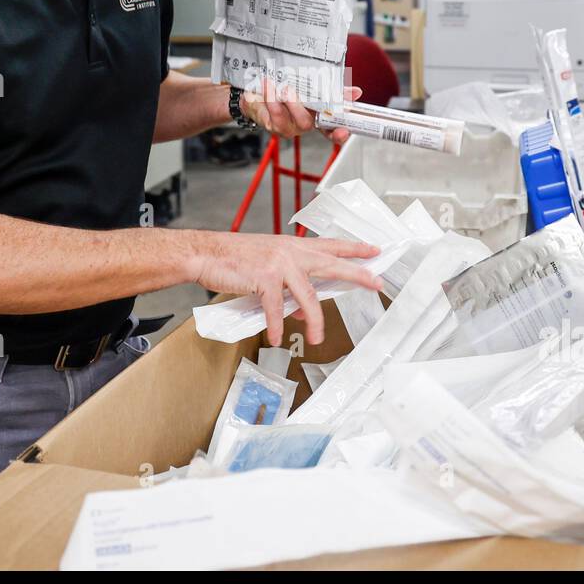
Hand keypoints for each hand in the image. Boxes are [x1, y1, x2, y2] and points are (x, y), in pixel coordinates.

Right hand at [190, 231, 381, 345]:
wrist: (207, 253)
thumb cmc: (235, 259)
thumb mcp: (268, 265)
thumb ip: (289, 283)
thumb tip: (302, 311)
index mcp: (293, 247)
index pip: (331, 245)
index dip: (354, 248)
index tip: (374, 250)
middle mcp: (291, 252)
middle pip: (332, 264)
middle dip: (357, 274)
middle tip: (377, 283)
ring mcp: (279, 264)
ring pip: (308, 295)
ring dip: (315, 320)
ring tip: (318, 338)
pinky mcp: (264, 277)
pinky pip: (277, 308)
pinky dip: (276, 325)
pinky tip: (276, 337)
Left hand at [241, 82, 362, 145]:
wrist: (258, 92)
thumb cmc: (287, 90)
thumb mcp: (311, 88)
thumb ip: (334, 91)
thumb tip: (357, 93)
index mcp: (317, 117)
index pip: (331, 131)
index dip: (338, 134)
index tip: (343, 132)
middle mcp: (303, 125)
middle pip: (307, 124)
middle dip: (298, 107)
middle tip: (290, 89)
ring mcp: (288, 128)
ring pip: (288, 121)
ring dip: (283, 102)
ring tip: (278, 86)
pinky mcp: (272, 125)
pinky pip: (274, 116)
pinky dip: (270, 99)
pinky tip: (268, 86)